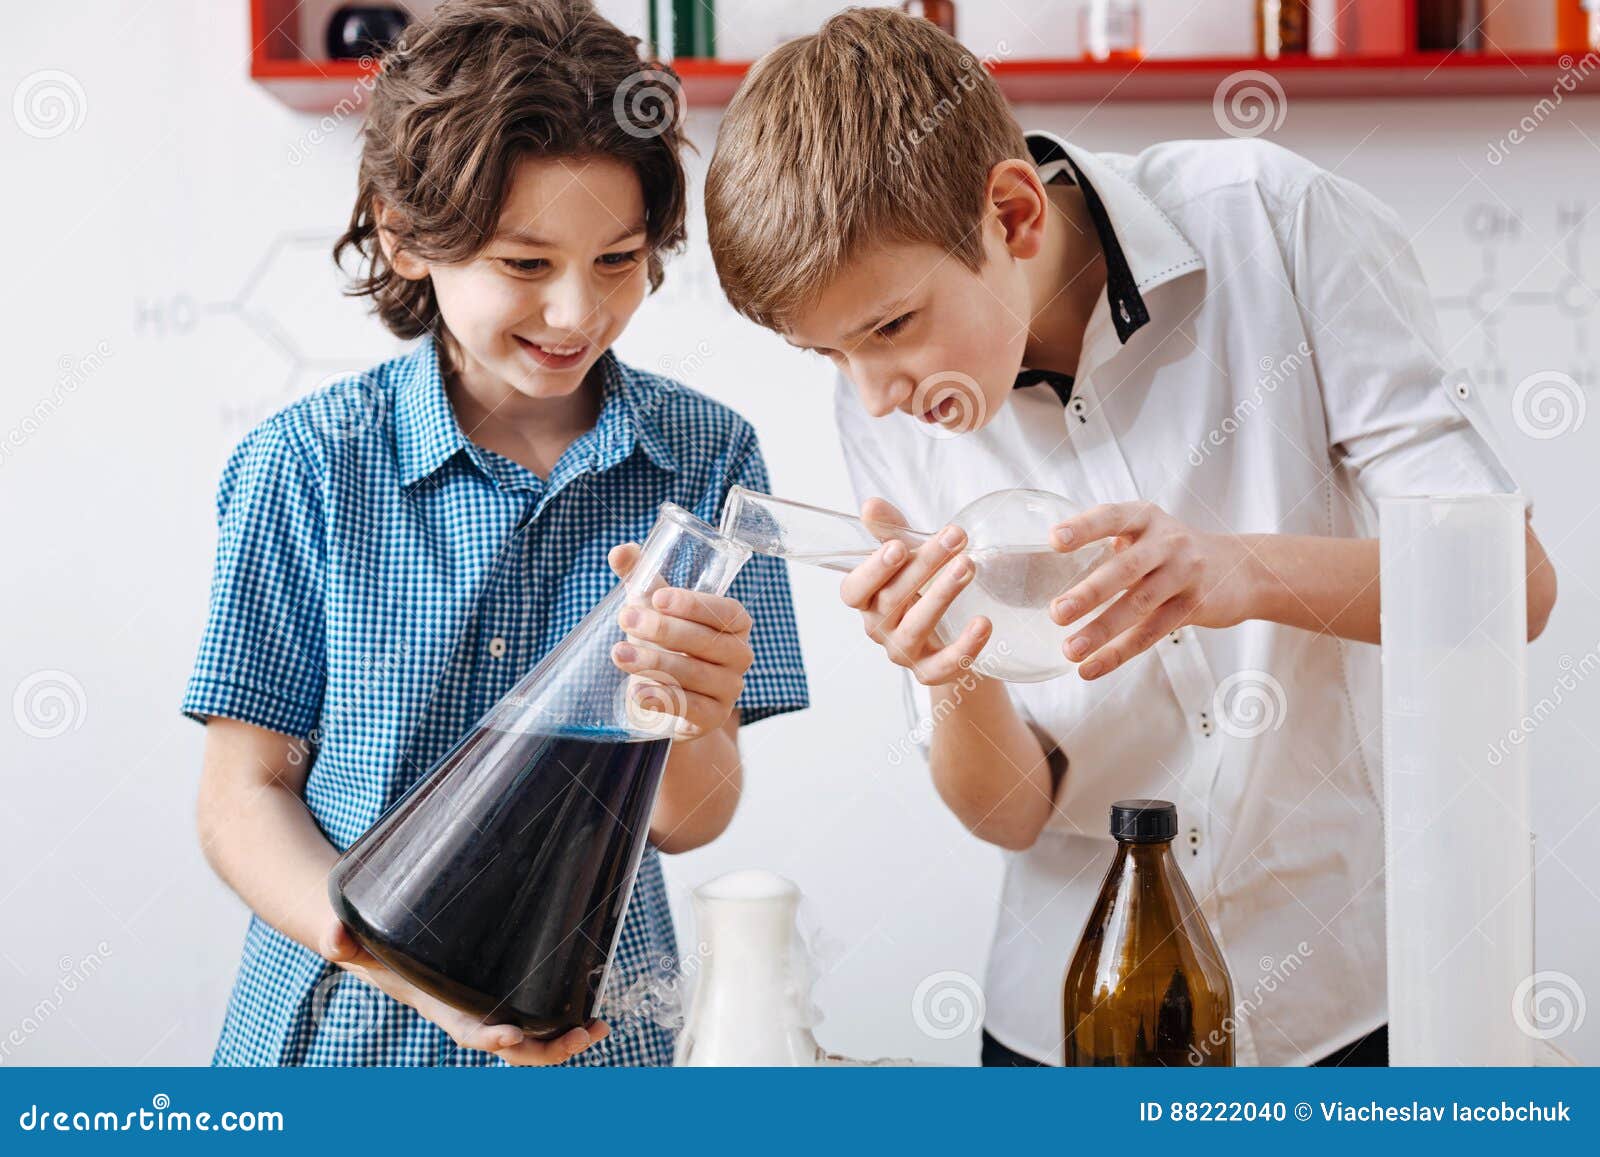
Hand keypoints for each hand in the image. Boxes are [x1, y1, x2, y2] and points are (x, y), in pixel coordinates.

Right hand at [319, 917, 607, 1064]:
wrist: (386, 948)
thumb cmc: (373, 947)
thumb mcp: (356, 941)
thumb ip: (342, 940)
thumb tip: (332, 940)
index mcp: (442, 1008)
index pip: (468, 1031)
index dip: (491, 1036)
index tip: (512, 1035)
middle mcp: (471, 1014)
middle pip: (513, 1047)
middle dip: (548, 1049)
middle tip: (583, 1034)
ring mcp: (491, 1006)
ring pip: (533, 1037)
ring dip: (566, 1038)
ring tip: (599, 1026)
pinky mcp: (505, 991)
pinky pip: (538, 1014)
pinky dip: (564, 1017)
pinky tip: (592, 1008)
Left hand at [607, 543, 753, 739]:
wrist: (664, 702)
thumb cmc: (665, 645)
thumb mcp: (654, 610)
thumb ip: (642, 577)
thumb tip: (619, 550)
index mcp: (735, 624)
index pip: (728, 612)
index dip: (695, 605)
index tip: (658, 597)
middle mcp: (739, 656)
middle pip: (710, 642)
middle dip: (665, 630)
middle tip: (626, 619)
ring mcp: (729, 690)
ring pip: (697, 674)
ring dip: (656, 663)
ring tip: (619, 653)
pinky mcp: (712, 718)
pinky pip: (692, 707)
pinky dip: (663, 698)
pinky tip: (637, 690)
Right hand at [838, 497, 991, 685]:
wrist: (947, 634)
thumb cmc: (921, 587)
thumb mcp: (907, 556)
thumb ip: (891, 531)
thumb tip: (871, 506)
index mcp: (867, 599)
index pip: (854, 591)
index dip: (873, 570)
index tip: (899, 545)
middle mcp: (878, 627)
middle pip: (891, 600)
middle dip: (924, 566)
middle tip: (955, 537)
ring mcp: (902, 652)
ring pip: (916, 628)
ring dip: (942, 596)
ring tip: (968, 566)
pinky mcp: (929, 672)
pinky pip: (942, 667)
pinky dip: (963, 647)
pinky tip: (983, 624)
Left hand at [1049, 501, 1256, 679]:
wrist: (1241, 568)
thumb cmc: (1173, 553)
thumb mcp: (1147, 535)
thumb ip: (1109, 547)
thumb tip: (1043, 570)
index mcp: (1145, 518)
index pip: (1111, 517)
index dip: (1084, 528)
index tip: (1054, 540)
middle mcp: (1167, 541)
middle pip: (1125, 568)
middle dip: (1090, 592)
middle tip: (1057, 612)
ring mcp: (1184, 573)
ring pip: (1139, 604)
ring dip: (1102, 630)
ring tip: (1070, 650)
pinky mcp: (1195, 605)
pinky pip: (1153, 632)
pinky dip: (1119, 653)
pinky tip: (1091, 668)